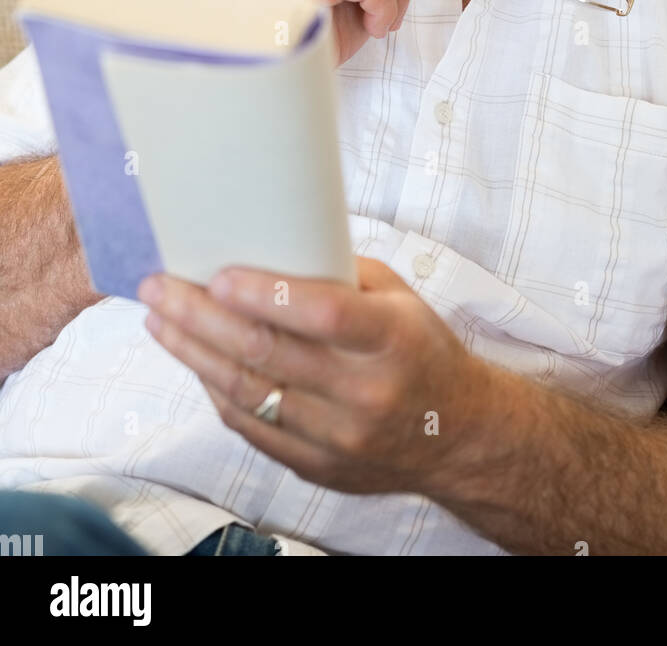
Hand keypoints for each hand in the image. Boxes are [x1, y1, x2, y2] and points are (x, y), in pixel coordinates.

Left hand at [138, 258, 495, 496]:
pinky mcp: (319, 466)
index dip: (265, 295)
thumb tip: (268, 248)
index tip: (217, 275)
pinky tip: (194, 361)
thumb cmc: (420, 350)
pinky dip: (216, 391)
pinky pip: (252, 428)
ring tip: (160, 320)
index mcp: (393, 339)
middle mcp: (366, 392)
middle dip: (201, 317)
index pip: (321, 315)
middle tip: (160, 288)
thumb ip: (340, 277)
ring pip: (248, 393)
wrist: (458, 435)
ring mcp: (340, 437)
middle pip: (268, 353)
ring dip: (194, 353)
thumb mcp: (400, 298)